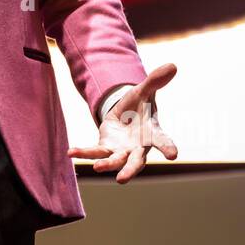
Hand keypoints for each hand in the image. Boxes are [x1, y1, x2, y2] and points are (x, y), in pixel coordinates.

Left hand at [68, 63, 178, 182]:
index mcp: (152, 134)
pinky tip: (71, 152)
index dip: (168, 147)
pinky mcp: (106, 148)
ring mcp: (121, 151)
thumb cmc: (140, 106)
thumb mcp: (145, 91)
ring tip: (97, 168)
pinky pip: (95, 152)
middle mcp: (138, 148)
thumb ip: (156, 81)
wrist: (126, 115)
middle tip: (123, 179)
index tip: (173, 155)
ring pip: (114, 161)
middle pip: (136, 162)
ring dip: (106, 165)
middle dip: (130, 170)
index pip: (162, 141)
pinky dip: (83, 153)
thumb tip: (172, 65)